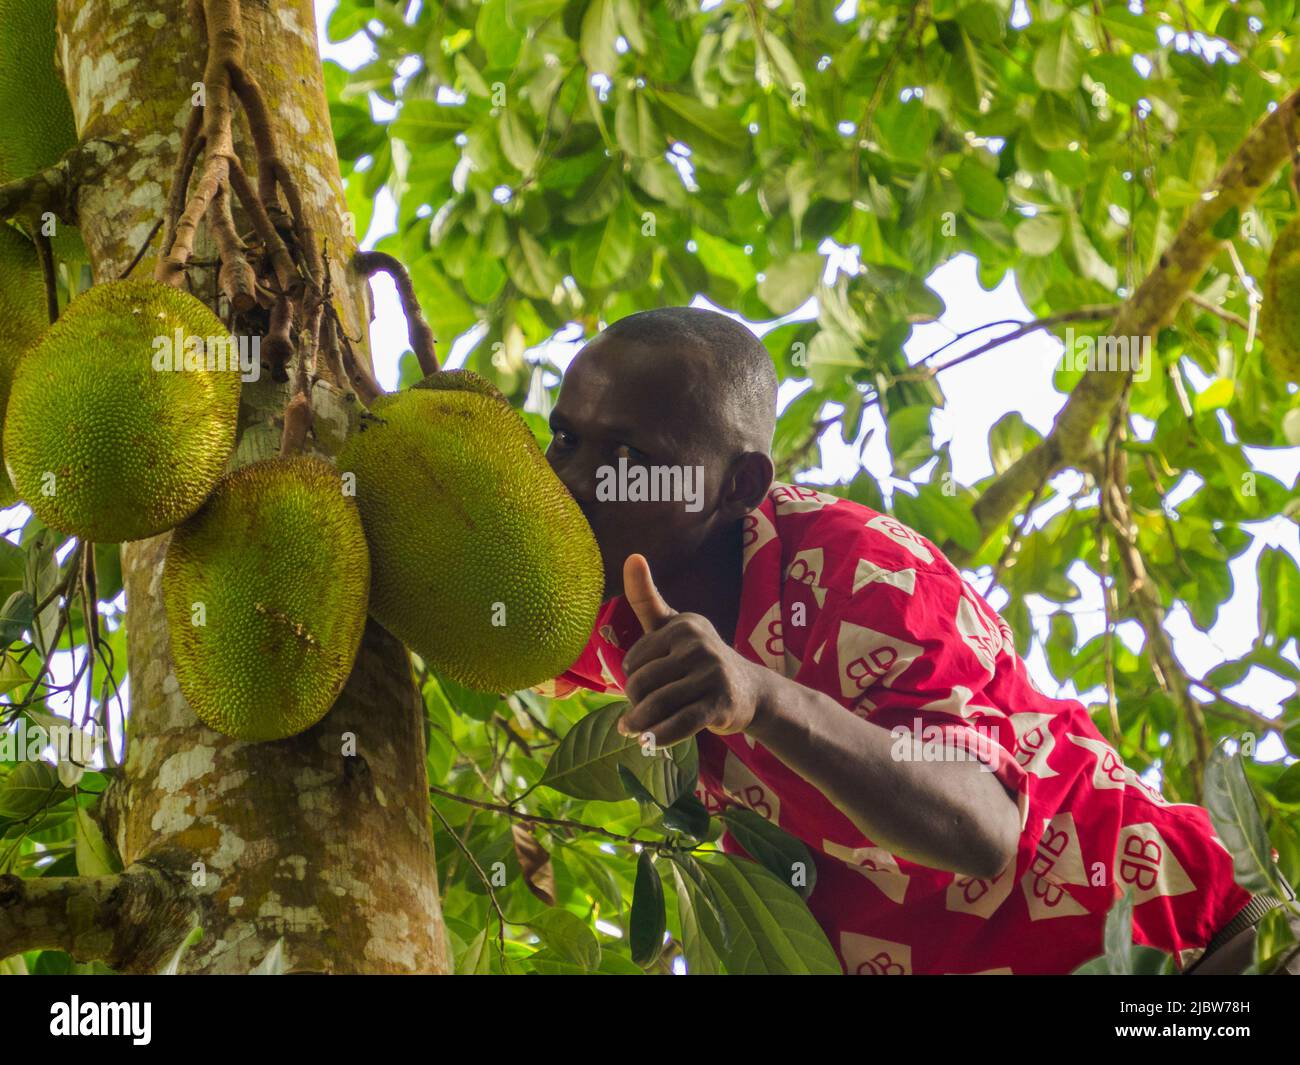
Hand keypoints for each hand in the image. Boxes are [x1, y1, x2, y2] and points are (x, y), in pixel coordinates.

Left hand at [616, 554, 767, 747]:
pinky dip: (660, 737)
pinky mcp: (719, 703)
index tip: (642, 686)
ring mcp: (710, 674)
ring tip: (634, 732)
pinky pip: (679, 724)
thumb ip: (647, 598)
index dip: (631, 679)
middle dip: (635, 703)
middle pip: (641, 683)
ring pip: (656, 705)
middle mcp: (698, 645)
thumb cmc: (700, 659)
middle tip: (641, 712)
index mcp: (683, 625)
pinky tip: (651, 744)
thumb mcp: (674, 626)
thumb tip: (632, 555)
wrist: (752, 692)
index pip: (634, 660)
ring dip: (640, 725)